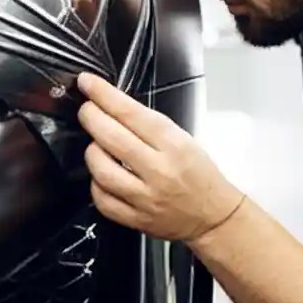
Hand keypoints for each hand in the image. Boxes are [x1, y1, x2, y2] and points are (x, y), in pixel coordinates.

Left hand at [76, 72, 245, 243]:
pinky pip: (103, 200)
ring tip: (96, 146)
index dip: (103, 95)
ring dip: (92, 152)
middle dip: (91, 117)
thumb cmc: (200, 174)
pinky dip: (96, 184)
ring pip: (102, 170)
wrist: (215, 216)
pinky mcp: (137, 219)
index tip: (88, 83)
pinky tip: (101, 176)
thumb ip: (148, 126)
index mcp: (174, 145)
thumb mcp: (184, 139)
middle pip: (111, 138)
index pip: (131, 113)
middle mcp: (159, 171)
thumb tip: (111, 107)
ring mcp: (146, 198)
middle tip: (87, 111)